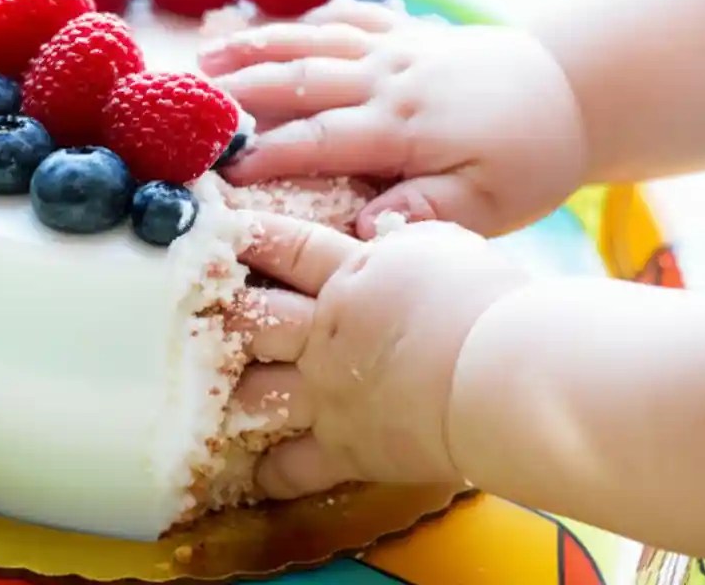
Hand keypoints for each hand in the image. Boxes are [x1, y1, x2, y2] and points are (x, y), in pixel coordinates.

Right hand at [200, 0, 586, 237]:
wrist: (574, 88)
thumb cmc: (532, 156)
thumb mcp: (493, 204)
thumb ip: (428, 214)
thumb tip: (364, 230)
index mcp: (405, 124)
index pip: (319, 141)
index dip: (266, 158)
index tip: (219, 179)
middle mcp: (391, 77)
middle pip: (299, 79)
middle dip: (239, 94)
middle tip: (183, 108)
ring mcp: (396, 48)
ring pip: (313, 40)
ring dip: (256, 48)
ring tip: (204, 60)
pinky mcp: (406, 35)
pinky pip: (345, 19)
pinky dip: (302, 22)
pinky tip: (271, 30)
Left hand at [233, 211, 526, 498]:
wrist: (503, 371)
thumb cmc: (488, 300)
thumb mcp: (445, 246)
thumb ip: (403, 243)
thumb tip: (383, 233)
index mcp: (352, 276)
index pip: (287, 247)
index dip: (248, 236)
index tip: (216, 229)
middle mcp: (326, 333)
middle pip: (250, 319)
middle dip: (222, 316)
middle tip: (200, 315)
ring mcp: (328, 392)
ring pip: (253, 393)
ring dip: (230, 395)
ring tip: (207, 395)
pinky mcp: (346, 448)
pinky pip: (292, 469)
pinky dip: (271, 474)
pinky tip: (256, 473)